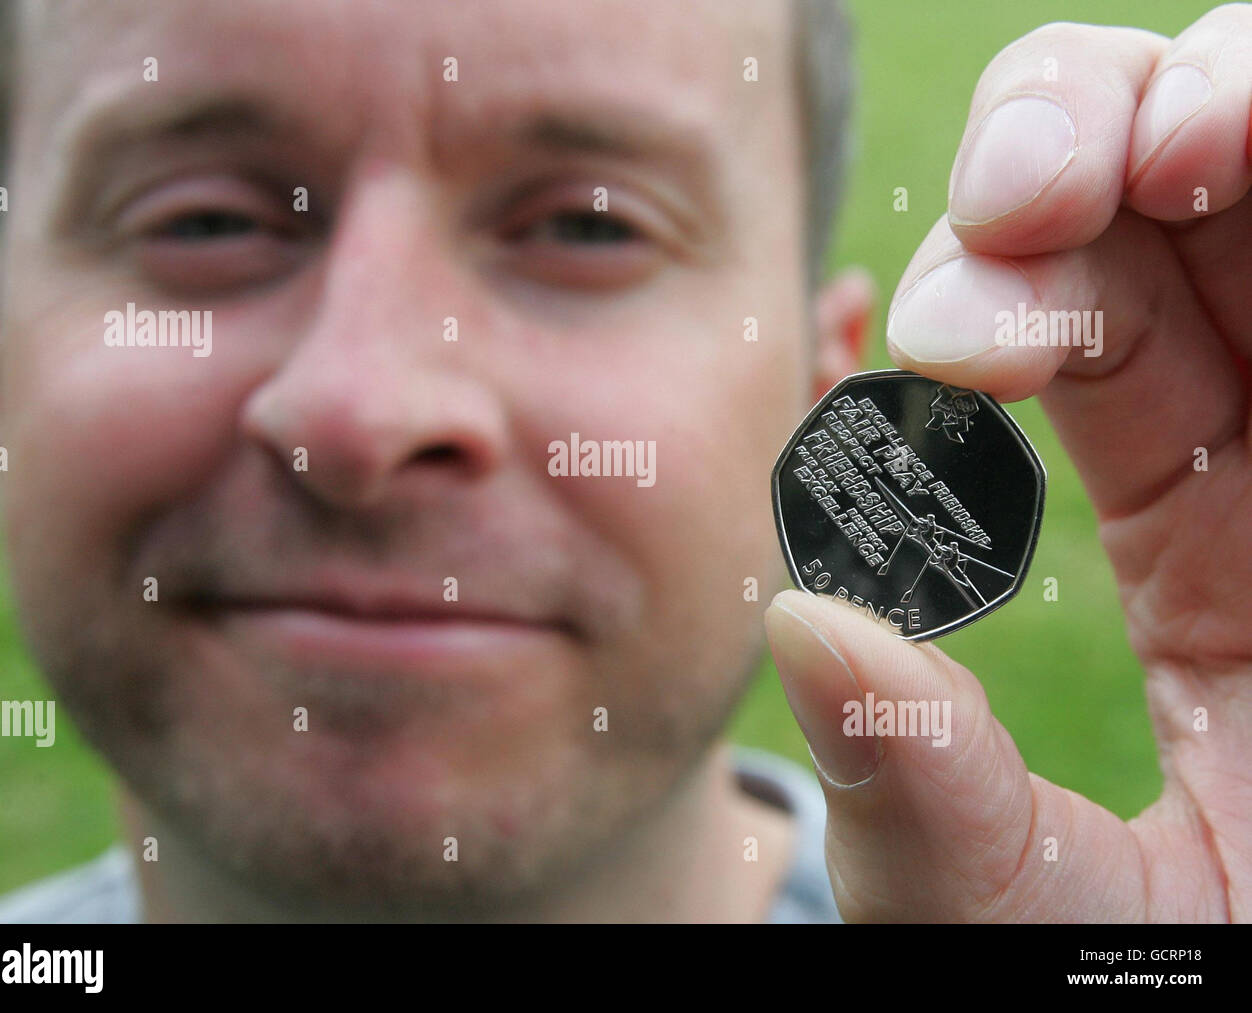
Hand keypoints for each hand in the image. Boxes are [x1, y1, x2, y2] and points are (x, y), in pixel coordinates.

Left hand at [766, 8, 1251, 920]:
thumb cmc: (1171, 990)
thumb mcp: (1017, 905)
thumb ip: (914, 781)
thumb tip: (802, 630)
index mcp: (1199, 539)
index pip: (1090, 332)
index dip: (1002, 284)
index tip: (941, 341)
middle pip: (1186, 208)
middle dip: (1095, 140)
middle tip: (1033, 191)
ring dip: (1228, 101)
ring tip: (1177, 141)